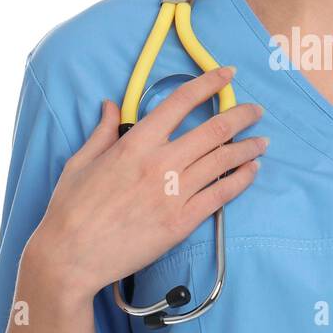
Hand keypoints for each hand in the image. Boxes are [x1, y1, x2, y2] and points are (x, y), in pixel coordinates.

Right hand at [27, 66, 266, 302]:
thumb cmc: (70, 210)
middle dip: (241, 115)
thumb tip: (110, 105)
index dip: (208, 83)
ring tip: (262, 142)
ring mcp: (174, 193)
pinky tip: (252, 171)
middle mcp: (160, 163)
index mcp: (135, 143)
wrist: (71, 257)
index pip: (180, 102)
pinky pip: (221, 194)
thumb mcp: (80, 162)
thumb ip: (103, 131)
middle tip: (256, 111)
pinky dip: (241, 180)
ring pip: (223, 161)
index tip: (226, 75)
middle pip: (214, 130)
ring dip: (248, 148)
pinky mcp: (182, 222)